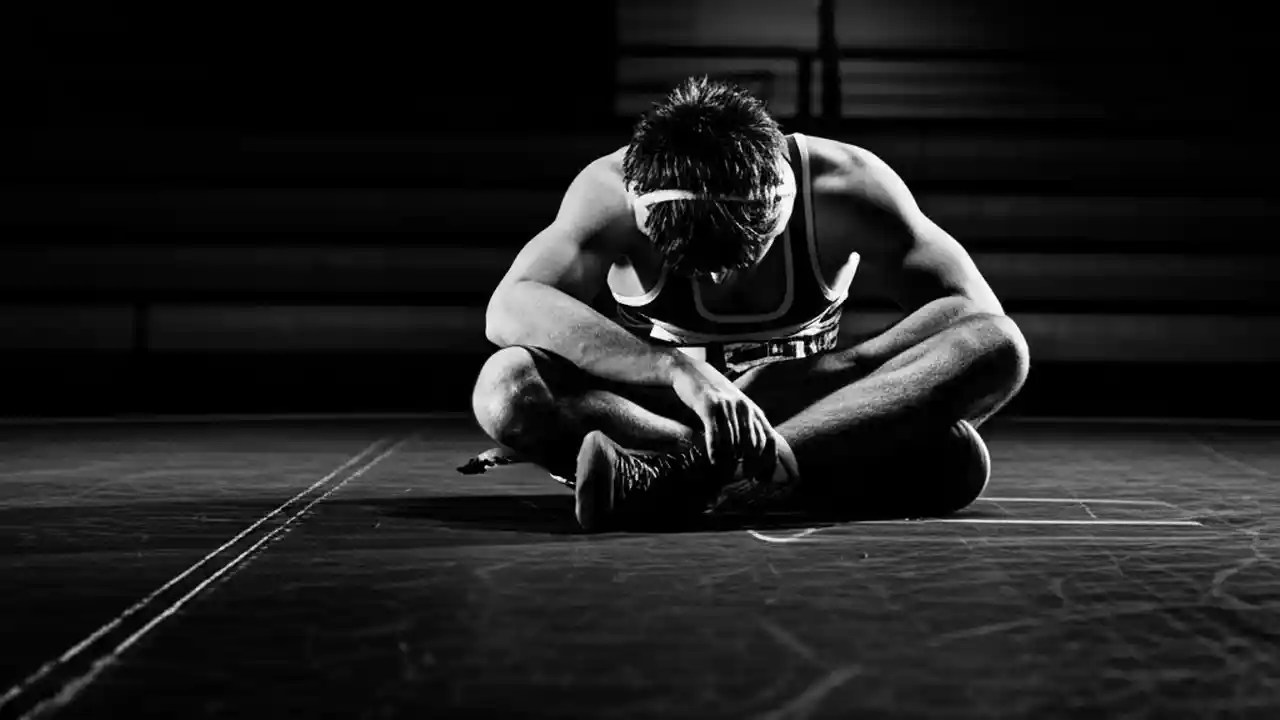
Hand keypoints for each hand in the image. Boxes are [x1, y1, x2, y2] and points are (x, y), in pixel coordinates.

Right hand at [667, 356, 778, 480]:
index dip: (765, 460)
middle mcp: (743, 408)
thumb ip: (747, 423)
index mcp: (753, 409)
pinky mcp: (709, 406)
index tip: (757, 474)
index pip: (768, 439)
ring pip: (733, 442)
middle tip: (737, 474)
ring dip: (729, 459)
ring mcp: (727, 407)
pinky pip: (715, 434)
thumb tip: (754, 450)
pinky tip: (713, 460)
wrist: (691, 371)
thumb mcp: (736, 405)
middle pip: (752, 445)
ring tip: (723, 469)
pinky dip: (715, 451)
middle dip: (746, 463)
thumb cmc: (714, 393)